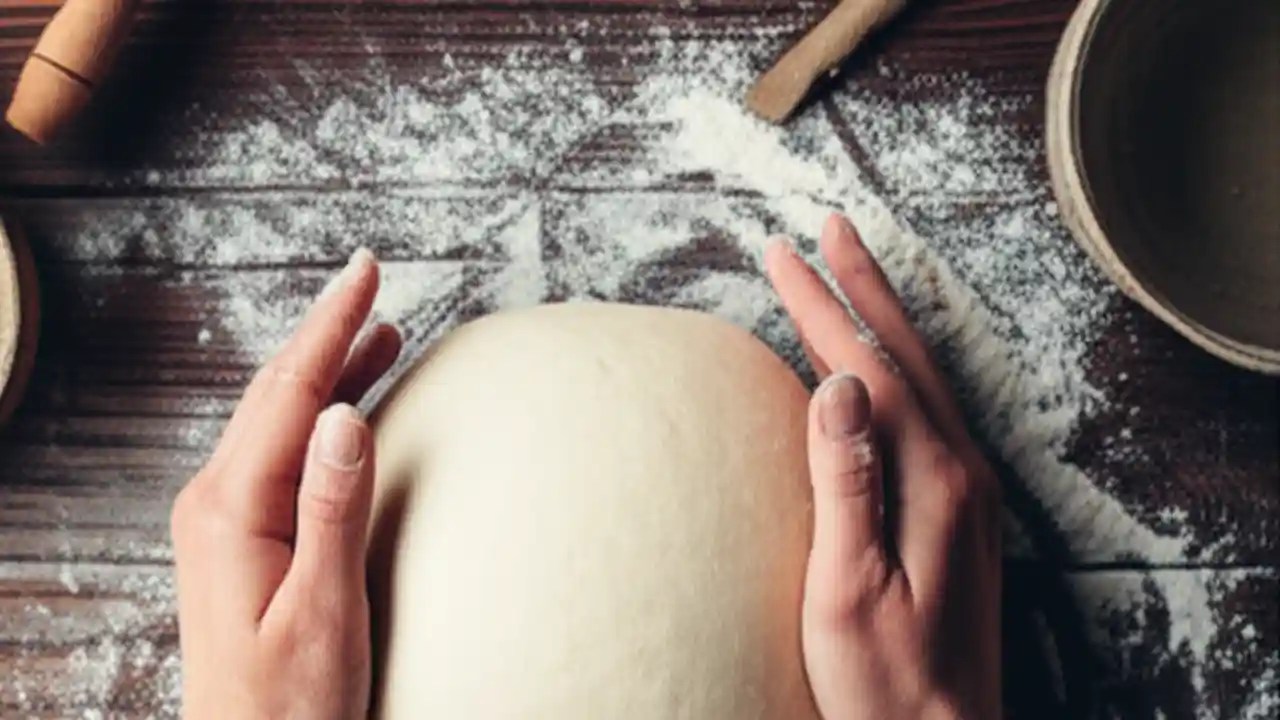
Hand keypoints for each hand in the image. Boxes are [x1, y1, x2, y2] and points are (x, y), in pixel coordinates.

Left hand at [171, 250, 401, 718]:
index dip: (332, 327)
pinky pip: (276, 453)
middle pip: (275, 393)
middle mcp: (215, 502)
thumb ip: (331, 508)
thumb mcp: (324, 609)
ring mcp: (221, 519)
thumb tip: (342, 413)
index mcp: (231, 510)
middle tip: (372, 279)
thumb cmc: (290, 703)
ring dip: (325, 371)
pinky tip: (344, 409)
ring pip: (276, 419)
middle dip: (327, 333)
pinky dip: (314, 416)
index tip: (367, 272)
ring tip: (378, 335)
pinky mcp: (237, 537)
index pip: (289, 394)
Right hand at [765, 214, 1001, 719]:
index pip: (871, 367)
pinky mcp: (963, 509)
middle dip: (865, 284)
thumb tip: (838, 383)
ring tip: (854, 271)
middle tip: (831, 227)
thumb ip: (847, 483)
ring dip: (887, 316)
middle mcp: (962, 471)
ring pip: (925, 375)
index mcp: (933, 482)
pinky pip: (928, 408)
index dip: (823, 306)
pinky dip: (899, 363)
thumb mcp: (847, 590)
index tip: (784, 252)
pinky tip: (878, 364)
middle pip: (909, 353)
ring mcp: (969, 489)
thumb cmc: (884, 682)